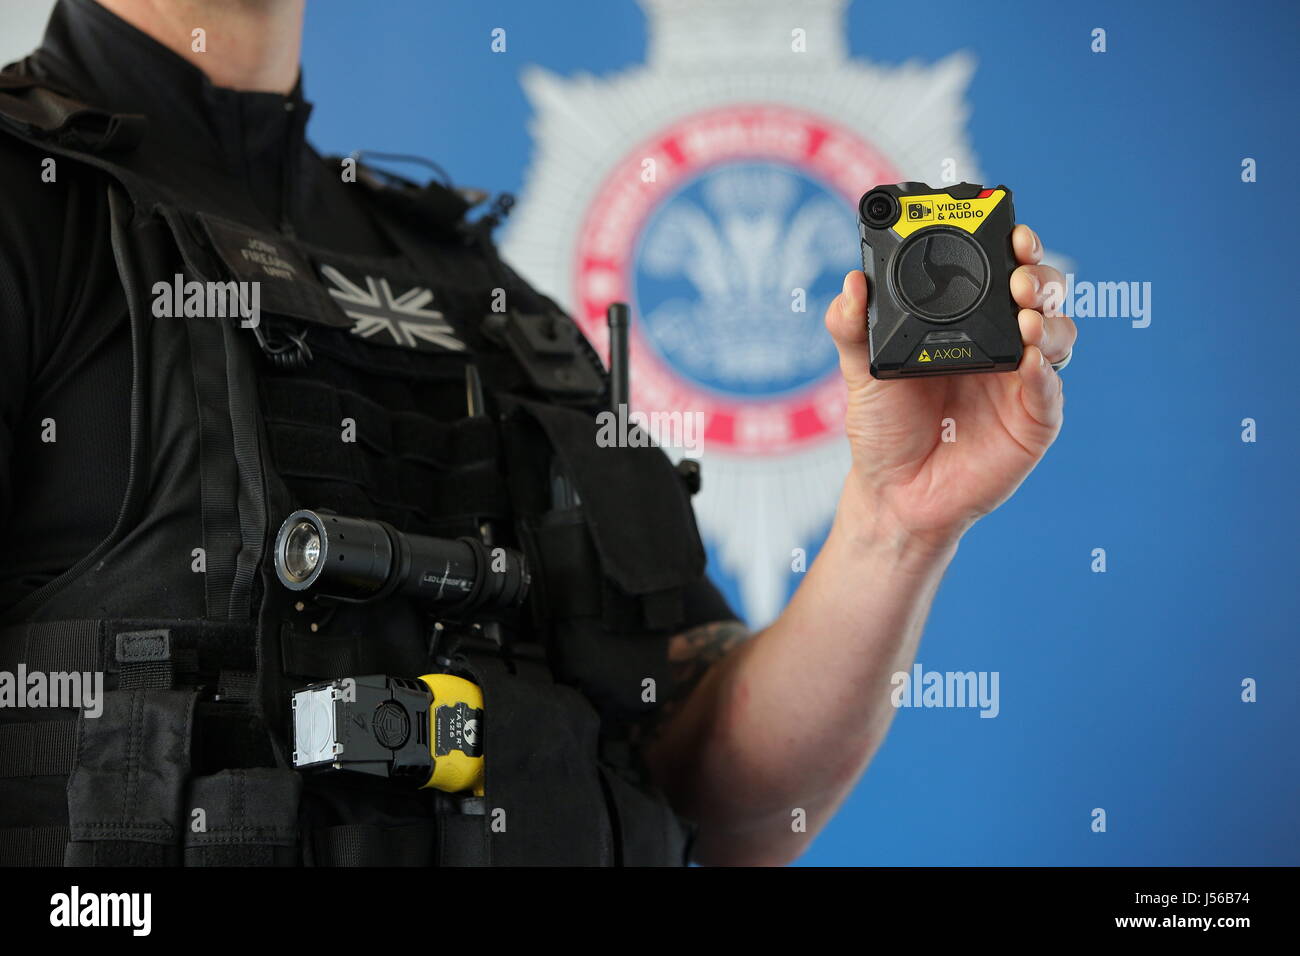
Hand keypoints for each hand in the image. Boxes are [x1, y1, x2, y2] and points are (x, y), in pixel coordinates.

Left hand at [825, 224, 1075, 551]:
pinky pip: (1051, 390)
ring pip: (1059, 335)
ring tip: (1026, 318)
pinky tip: (1030, 361)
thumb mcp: (860, 371)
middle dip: (1040, 277)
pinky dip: (1046, 372)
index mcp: (965, 323)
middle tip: (1019, 276)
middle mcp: (1000, 344)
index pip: (1000, 272)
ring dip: (1050, 319)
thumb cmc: (885, 428)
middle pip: (1042, 295)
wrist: (895, 491)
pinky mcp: (1034, 420)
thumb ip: (851, 327)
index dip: (1013, 247)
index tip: (1008, 232)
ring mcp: (1022, 381)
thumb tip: (850, 284)